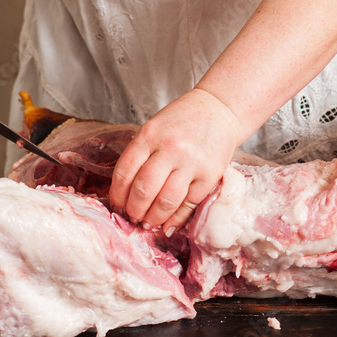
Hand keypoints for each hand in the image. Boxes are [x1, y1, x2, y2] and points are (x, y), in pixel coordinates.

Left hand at [109, 88, 243, 234]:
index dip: (117, 194)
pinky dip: (176, 220)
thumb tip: (126, 193)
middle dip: (134, 210)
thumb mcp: (154, 129)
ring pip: (166, 201)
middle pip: (144, 190)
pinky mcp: (210, 176)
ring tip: (148, 223)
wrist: (219, 111)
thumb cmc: (182, 121)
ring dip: (153, 218)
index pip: (125, 171)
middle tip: (133, 217)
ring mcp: (192, 163)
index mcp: (150, 135)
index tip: (117, 205)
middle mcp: (171, 148)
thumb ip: (140, 155)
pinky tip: (167, 226)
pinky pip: (189, 204)